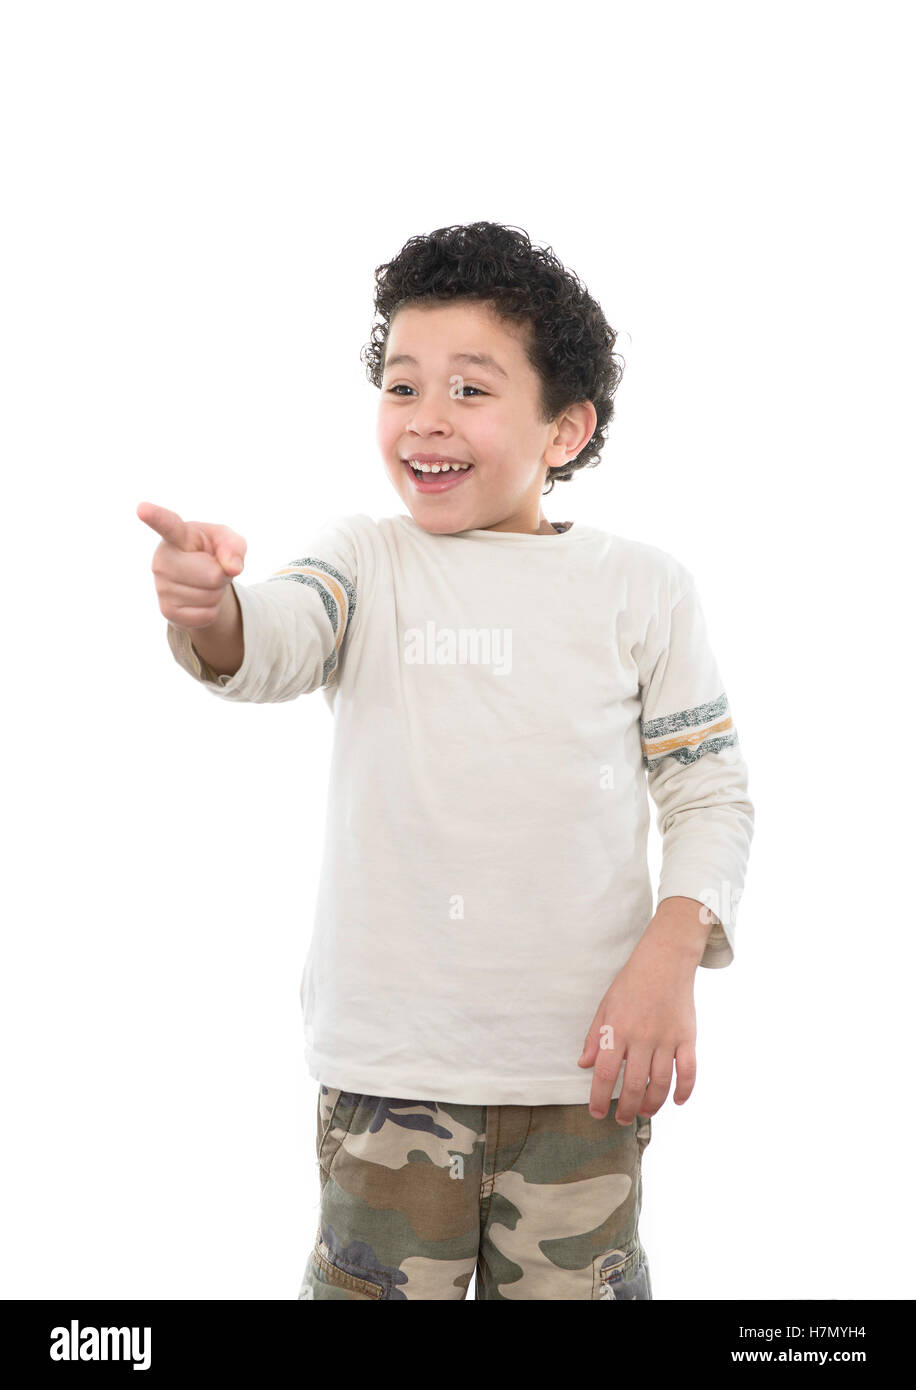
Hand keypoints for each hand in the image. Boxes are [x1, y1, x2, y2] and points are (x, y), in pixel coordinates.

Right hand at [137, 501, 246, 630]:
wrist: (199, 582)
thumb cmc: (212, 552)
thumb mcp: (228, 542)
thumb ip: (234, 546)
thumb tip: (232, 567)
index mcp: (177, 536)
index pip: (167, 525)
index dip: (155, 516)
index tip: (141, 509)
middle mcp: (162, 560)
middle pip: (212, 574)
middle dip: (222, 574)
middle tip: (212, 568)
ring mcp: (161, 587)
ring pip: (210, 597)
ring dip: (217, 592)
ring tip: (204, 582)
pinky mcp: (167, 611)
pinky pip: (207, 615)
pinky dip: (212, 610)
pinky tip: (198, 600)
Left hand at [577, 903, 707, 1123]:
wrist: (664, 961)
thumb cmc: (631, 984)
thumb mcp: (605, 1006)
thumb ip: (594, 1037)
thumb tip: (584, 1065)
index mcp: (617, 1030)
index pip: (605, 1073)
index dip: (598, 1097)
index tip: (596, 1113)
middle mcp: (641, 1037)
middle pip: (632, 1084)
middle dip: (624, 1108)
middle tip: (621, 1120)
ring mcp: (666, 1039)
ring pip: (659, 1083)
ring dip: (651, 1104)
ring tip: (643, 1113)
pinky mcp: (687, 1037)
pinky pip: (688, 1071)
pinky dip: (684, 1090)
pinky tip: (675, 1101)